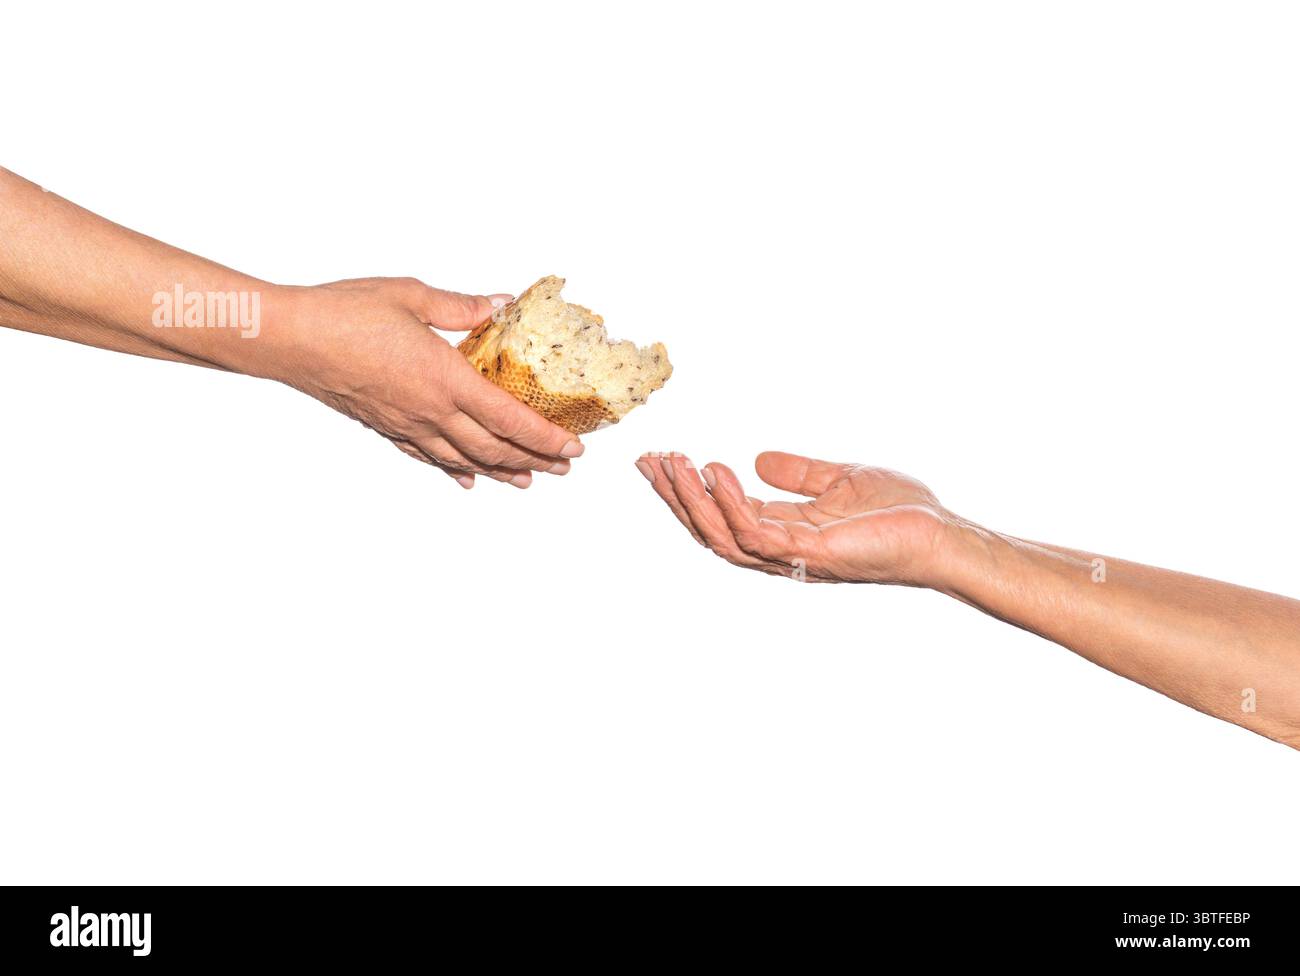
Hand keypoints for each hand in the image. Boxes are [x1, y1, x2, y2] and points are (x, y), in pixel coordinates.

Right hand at [276, 277, 584, 487]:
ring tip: (528, 480)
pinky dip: (455, 470)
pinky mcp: (385, 429)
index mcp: (445, 379)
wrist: (290, 340)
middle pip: (495, 448)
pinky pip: (428, 458)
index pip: (511, 419)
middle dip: (535, 460)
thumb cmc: (344, 313)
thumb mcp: (411, 296)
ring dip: (501, 472)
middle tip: (563, 468)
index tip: (574, 447)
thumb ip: (460, 305)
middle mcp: (431, 412)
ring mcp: (407, 426)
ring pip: (465, 460)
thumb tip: (499, 304)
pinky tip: (467, 478)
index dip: (547, 437)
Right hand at [635, 451, 957, 583]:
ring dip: (692, 501)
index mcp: (783, 535)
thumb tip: (758, 459)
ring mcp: (794, 557)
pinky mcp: (812, 555)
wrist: (942, 535)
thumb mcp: (840, 481)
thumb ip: (799, 475)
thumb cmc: (900, 514)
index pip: (721, 517)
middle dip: (675, 498)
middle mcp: (780, 553)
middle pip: (710, 532)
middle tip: (648, 461)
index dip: (688, 491)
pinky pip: (757, 534)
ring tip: (672, 462)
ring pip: (723, 537)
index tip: (662, 458)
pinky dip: (732, 504)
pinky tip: (717, 472)